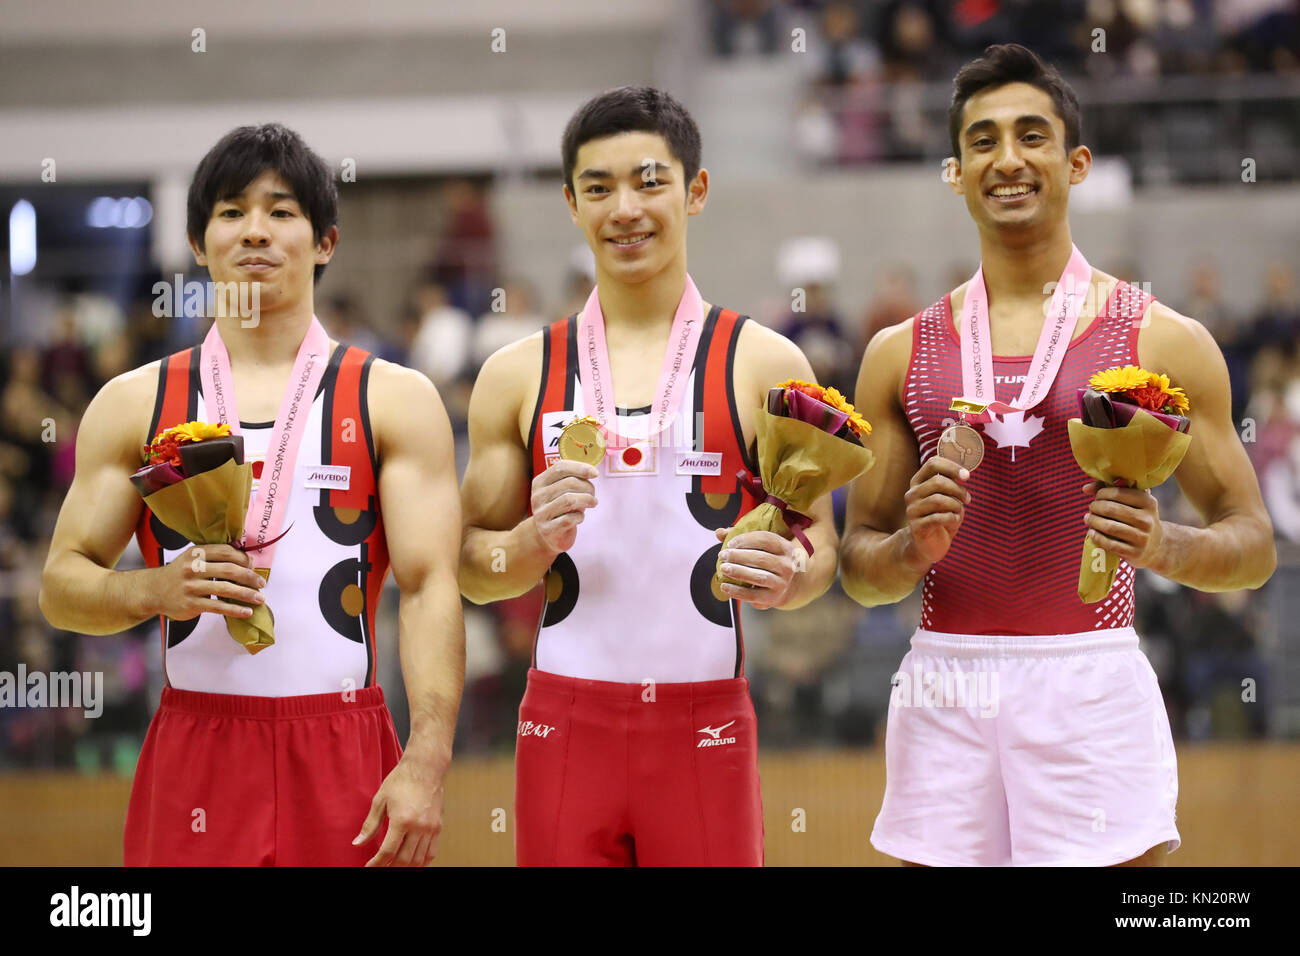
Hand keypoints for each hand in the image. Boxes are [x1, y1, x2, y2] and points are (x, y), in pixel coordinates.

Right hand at [150, 543, 264, 620]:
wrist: (153, 591)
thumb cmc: (180, 574)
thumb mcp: (193, 558)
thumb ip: (216, 557)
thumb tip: (248, 561)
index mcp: (196, 553)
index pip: (226, 552)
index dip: (243, 558)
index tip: (253, 565)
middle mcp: (193, 568)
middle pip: (228, 569)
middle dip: (249, 577)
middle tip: (261, 583)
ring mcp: (191, 587)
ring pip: (225, 589)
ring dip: (246, 594)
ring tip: (260, 598)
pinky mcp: (191, 604)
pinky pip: (218, 607)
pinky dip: (235, 610)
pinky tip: (247, 612)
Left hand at [353, 753, 445, 866]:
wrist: (426, 768)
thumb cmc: (401, 781)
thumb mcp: (380, 800)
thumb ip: (370, 825)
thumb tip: (358, 843)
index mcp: (402, 820)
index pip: (388, 852)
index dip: (376, 864)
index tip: (369, 867)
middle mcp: (419, 827)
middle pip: (404, 859)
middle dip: (390, 868)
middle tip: (380, 867)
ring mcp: (431, 828)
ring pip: (419, 859)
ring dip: (406, 866)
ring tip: (394, 865)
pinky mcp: (438, 826)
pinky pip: (432, 852)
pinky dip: (422, 861)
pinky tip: (412, 861)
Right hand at [529, 460, 597, 554]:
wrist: (548, 536)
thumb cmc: (560, 509)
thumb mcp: (561, 491)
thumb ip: (572, 479)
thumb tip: (592, 472)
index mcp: (540, 482)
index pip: (560, 467)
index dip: (580, 468)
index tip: (595, 473)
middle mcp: (538, 496)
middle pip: (569, 483)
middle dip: (587, 486)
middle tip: (593, 493)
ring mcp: (542, 514)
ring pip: (570, 500)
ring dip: (587, 500)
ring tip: (592, 503)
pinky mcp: (549, 529)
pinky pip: (570, 518)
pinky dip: (580, 516)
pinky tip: (580, 517)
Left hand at [715, 527, 803, 609]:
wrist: (784, 587)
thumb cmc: (768, 562)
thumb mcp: (761, 547)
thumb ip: (740, 538)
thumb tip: (719, 532)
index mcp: (785, 548)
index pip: (766, 539)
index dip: (746, 540)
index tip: (730, 543)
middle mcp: (787, 565)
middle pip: (761, 558)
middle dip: (738, 556)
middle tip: (723, 555)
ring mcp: (782, 583)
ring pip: (758, 576)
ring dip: (738, 572)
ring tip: (724, 568)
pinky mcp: (773, 598)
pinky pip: (753, 595)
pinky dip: (737, 591)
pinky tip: (724, 586)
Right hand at [902, 457, 970, 567]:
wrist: (929, 545)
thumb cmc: (942, 517)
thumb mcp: (948, 497)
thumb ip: (952, 484)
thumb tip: (964, 473)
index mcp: (918, 482)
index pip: (933, 463)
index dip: (952, 466)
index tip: (967, 476)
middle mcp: (912, 494)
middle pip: (938, 481)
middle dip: (958, 490)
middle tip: (968, 499)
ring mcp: (912, 510)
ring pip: (939, 500)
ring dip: (956, 506)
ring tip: (959, 512)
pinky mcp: (916, 527)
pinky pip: (938, 518)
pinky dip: (952, 518)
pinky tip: (954, 520)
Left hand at [1082, 480, 1163, 569]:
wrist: (1156, 545)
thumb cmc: (1137, 518)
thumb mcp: (1133, 502)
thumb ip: (1110, 489)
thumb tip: (1085, 488)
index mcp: (1148, 502)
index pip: (1118, 493)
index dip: (1102, 493)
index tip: (1097, 497)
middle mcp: (1147, 520)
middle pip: (1110, 509)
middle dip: (1095, 507)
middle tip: (1091, 508)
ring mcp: (1142, 537)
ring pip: (1109, 527)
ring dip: (1093, 521)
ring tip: (1088, 519)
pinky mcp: (1135, 553)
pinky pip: (1109, 544)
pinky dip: (1096, 537)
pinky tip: (1092, 532)